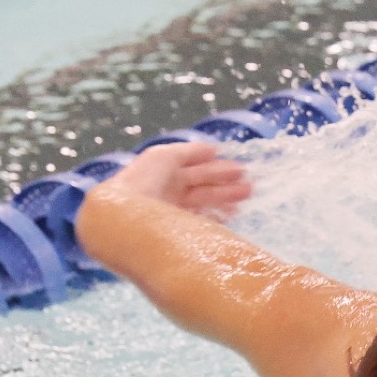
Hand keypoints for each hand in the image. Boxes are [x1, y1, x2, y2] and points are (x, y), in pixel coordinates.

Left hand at [97, 141, 251, 218]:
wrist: (125, 214)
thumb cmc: (143, 180)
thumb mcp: (166, 156)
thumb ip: (191, 151)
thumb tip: (214, 149)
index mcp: (167, 172)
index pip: (198, 170)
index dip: (219, 168)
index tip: (241, 170)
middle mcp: (171, 191)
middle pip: (204, 185)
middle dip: (227, 184)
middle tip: (252, 186)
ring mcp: (174, 210)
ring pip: (206, 201)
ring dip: (227, 199)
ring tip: (247, 197)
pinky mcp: (177, 228)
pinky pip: (201, 220)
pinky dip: (217, 217)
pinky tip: (231, 215)